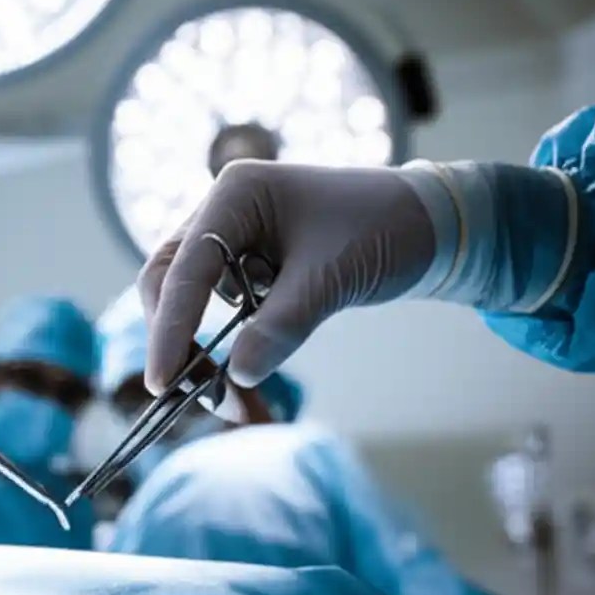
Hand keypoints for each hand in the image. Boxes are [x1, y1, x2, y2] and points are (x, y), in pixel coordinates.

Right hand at [137, 161, 434, 391]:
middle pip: (169, 280)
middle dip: (176, 339)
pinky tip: (248, 374)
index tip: (163, 381)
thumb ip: (282, 325)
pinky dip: (231, 344)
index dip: (170, 329)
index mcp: (236, 193)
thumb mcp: (332, 278)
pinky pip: (223, 309)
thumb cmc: (386, 229)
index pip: (184, 268)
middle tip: (193, 395)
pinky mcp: (249, 263)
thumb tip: (237, 374)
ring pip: (192, 299)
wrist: (431, 223)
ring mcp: (233, 236)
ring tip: (236, 400)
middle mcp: (224, 210)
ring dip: (205, 348)